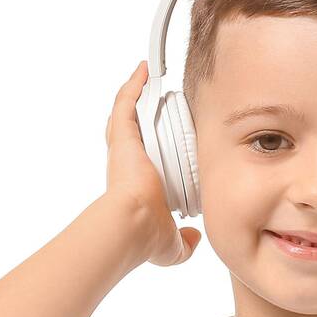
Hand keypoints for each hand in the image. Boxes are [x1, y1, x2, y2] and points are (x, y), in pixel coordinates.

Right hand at [106, 61, 200, 266]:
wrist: (134, 223)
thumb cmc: (146, 238)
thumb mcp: (174, 246)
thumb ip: (185, 243)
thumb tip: (194, 238)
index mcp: (138, 186)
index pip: (144, 161)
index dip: (153, 148)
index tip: (167, 138)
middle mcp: (127, 164)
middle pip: (132, 133)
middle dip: (141, 117)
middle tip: (156, 101)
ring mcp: (123, 148)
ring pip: (127, 115)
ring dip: (136, 95)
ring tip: (148, 79)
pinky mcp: (122, 136)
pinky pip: (125, 103)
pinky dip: (133, 85)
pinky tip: (144, 71)